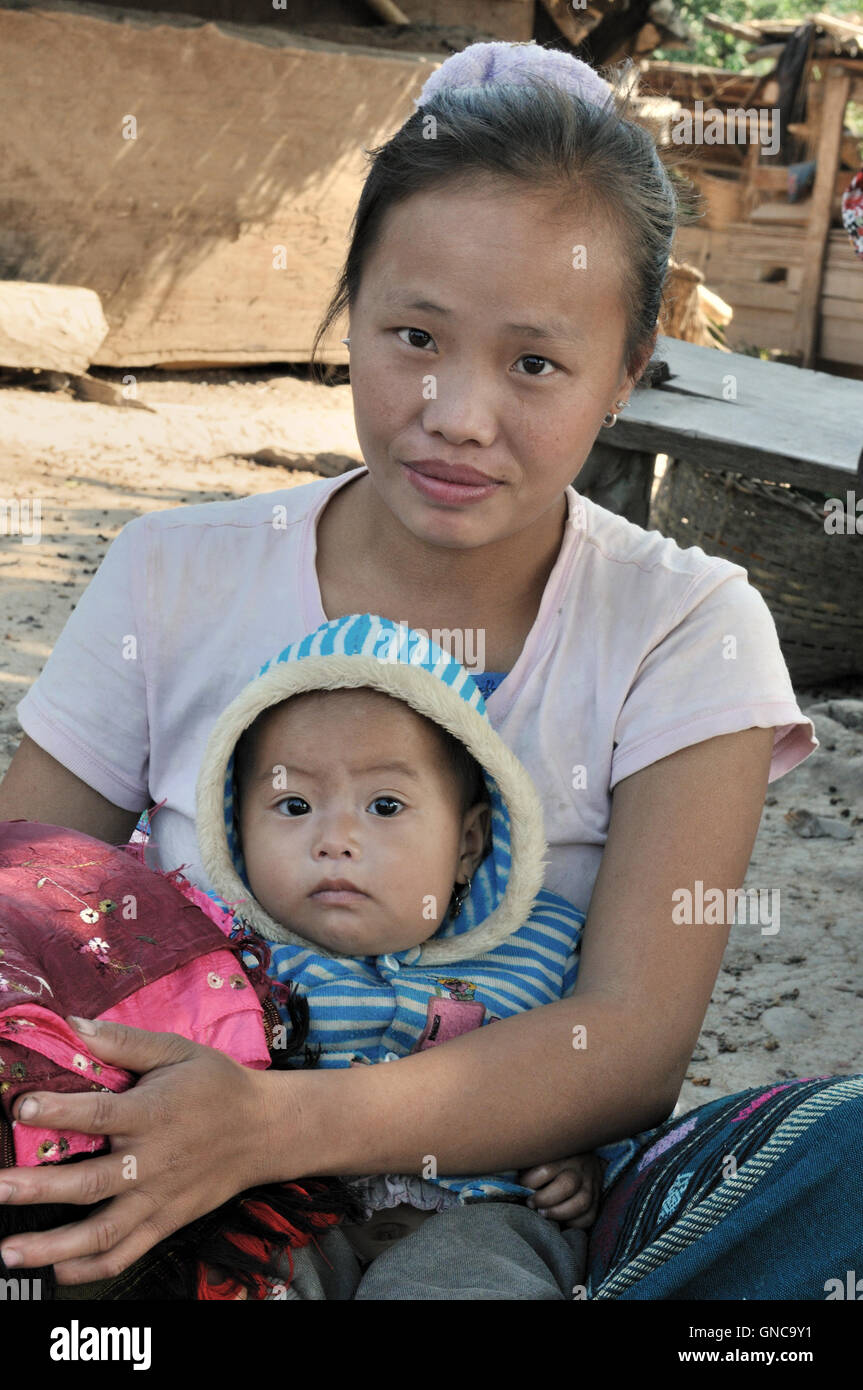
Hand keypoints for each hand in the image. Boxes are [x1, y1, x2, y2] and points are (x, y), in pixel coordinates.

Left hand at [0, 1017, 275, 1284]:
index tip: (21, 1107)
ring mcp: (158, 1198)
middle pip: (90, 1182)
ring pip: (101, 1232)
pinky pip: (125, 1253)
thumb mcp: (175, 1051)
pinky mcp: (165, 1222)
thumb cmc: (216, 1084)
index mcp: (153, 1113)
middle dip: (38, 1188)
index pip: (100, 1114)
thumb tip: (73, 1024)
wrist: (264, 1129)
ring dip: (52, 1246)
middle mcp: (152, 1161)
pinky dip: (90, 1268)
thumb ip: (124, 1042)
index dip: (59, 1111)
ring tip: (7, 1252)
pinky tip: (55, 1271)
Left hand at [518, 1153, 602, 1229]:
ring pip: (582, 1202)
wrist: (582, 1152)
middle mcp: (580, 1166)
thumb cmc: (551, 1155)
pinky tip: (561, 1222)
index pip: (546, 1168)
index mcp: (563, 1152)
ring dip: (560, 1213)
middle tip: (531, 1204)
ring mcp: (592, 1182)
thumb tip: (510, 1182)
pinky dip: (575, 1224)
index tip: (521, 1187)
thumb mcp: (541, 1151)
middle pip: (567, 1185)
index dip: (530, 1182)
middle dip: (545, 1199)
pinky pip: (590, 1216)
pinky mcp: (598, 1198)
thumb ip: (529, 1162)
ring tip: (544, 1215)